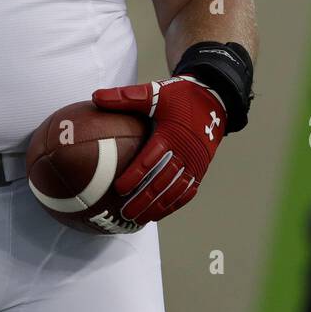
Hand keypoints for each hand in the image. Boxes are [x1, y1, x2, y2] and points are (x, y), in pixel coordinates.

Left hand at [91, 76, 227, 224]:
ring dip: (157, 207)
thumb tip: (96, 96)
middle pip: (163, 181)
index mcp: (171, 134)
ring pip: (175, 191)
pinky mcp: (200, 169)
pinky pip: (187, 192)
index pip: (151, 159)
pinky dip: (173, 205)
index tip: (119, 189)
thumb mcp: (154, 92)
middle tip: (125, 212)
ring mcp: (195, 163)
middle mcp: (185, 152)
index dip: (135, 175)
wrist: (214, 100)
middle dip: (144, 199)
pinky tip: (158, 214)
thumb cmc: (180, 96)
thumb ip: (125, 96)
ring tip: (137, 218)